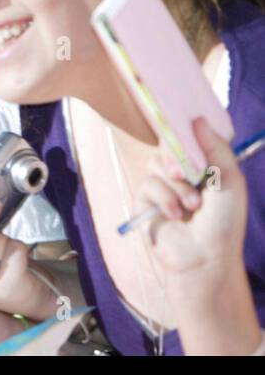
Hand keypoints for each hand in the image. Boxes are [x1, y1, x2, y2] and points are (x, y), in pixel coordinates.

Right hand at [135, 118, 247, 283]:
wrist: (205, 255)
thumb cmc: (224, 222)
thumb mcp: (229, 180)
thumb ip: (216, 148)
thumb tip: (198, 119)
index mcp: (202, 167)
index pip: (185, 139)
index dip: (183, 135)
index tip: (185, 133)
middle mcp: (181, 174)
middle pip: (166, 147)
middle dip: (178, 160)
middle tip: (188, 176)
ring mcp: (162, 187)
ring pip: (157, 165)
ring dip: (176, 186)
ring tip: (191, 206)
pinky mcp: (144, 201)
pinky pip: (148, 184)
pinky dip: (164, 198)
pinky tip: (175, 215)